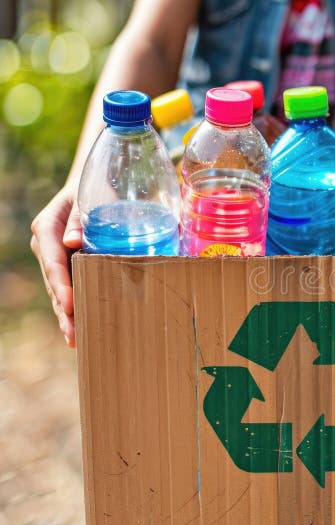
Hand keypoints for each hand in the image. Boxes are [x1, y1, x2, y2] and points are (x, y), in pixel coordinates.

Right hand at [30, 185, 82, 346]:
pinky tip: (82, 329)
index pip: (52, 262)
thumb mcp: (88, 196)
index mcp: (46, 227)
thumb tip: (74, 242)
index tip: (69, 304)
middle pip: (53, 283)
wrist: (95, 184)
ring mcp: (55, 257)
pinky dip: (75, 307)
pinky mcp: (68, 264)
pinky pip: (70, 287)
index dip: (61, 285)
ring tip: (76, 339)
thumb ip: (81, 217)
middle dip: (63, 310)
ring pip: (59, 290)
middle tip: (74, 335)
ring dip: (67, 315)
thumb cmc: (95, 187)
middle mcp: (46, 245)